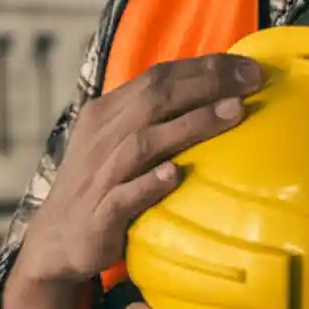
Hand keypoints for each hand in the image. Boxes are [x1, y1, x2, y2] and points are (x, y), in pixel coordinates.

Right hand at [17, 55, 261, 283]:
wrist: (57, 240)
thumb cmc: (101, 187)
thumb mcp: (118, 144)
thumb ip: (154, 120)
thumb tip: (215, 97)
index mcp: (106, 113)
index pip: (157, 77)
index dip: (203, 68)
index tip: (247, 67)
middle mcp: (102, 137)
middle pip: (155, 98)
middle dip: (206, 85)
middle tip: (252, 80)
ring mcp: (99, 175)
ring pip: (145, 141)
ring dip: (191, 125)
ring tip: (234, 113)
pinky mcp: (100, 214)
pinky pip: (125, 195)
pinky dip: (149, 183)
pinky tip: (175, 174)